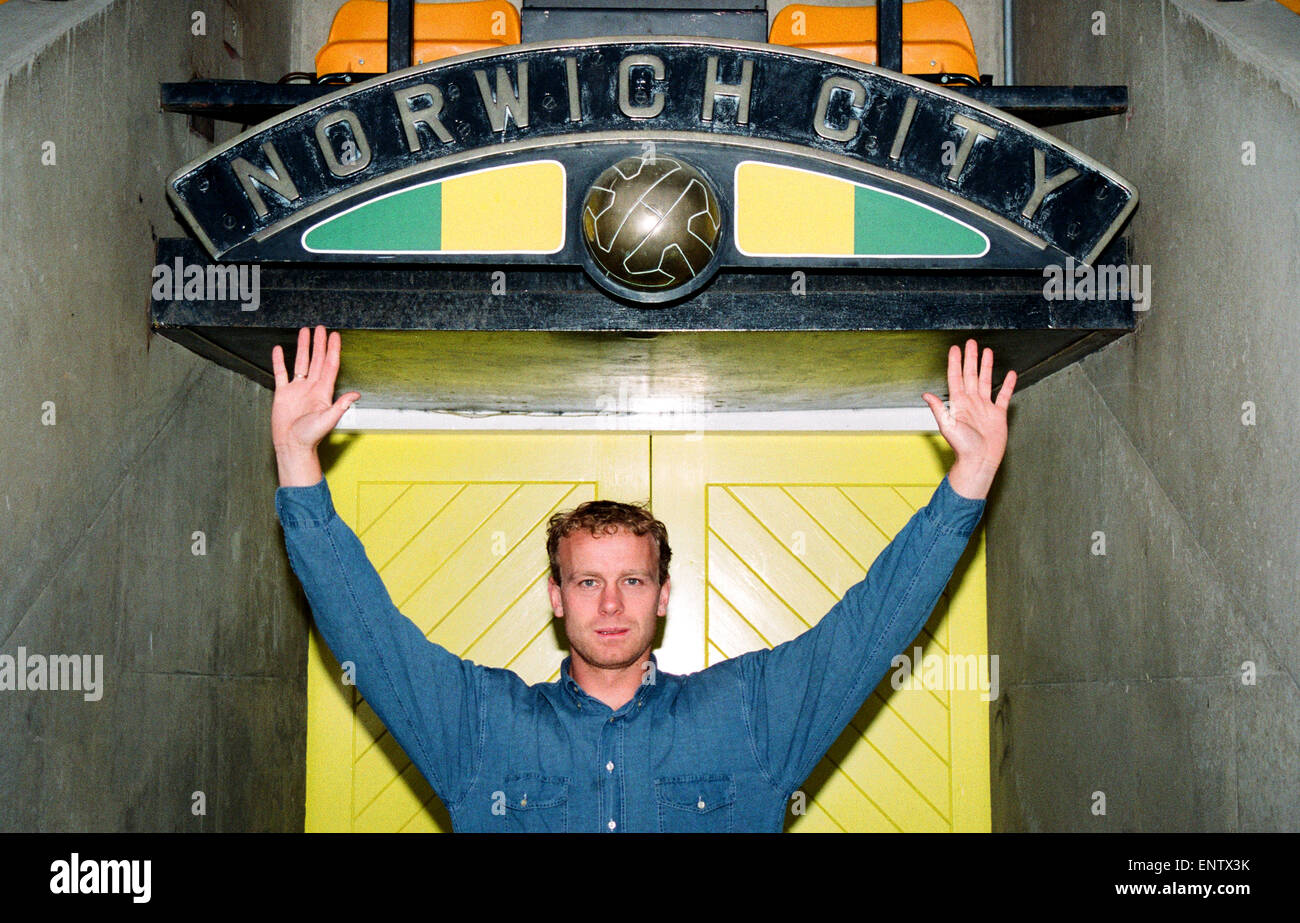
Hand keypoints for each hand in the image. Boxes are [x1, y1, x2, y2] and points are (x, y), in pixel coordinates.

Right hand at [271, 326, 358, 485]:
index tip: (335, 336)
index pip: (330, 365)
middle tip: (321, 328)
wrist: (292, 446)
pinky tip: (278, 349)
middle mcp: (311, 387)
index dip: (333, 350)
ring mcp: (297, 389)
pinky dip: (279, 361)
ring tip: (305, 332)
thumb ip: (341, 405)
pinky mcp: (283, 394)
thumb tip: (356, 394)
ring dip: (303, 347)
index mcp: (323, 392)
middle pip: (317, 359)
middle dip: (320, 343)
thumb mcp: (328, 420)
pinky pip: (281, 373)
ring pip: (301, 362)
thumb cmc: (310, 437)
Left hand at [921, 339, 1015, 499]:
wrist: (979, 461)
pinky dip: (1008, 385)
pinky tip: (1010, 374)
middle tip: (971, 342)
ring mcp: (985, 407)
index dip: (955, 363)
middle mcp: (971, 402)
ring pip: (986, 381)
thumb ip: (939, 408)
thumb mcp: (948, 426)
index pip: (956, 377)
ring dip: (986, 366)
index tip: (955, 348)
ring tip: (987, 351)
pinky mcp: (998, 414)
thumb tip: (926, 394)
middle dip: (971, 358)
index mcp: (959, 403)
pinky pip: (1004, 396)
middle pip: (971, 375)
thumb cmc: (962, 447)